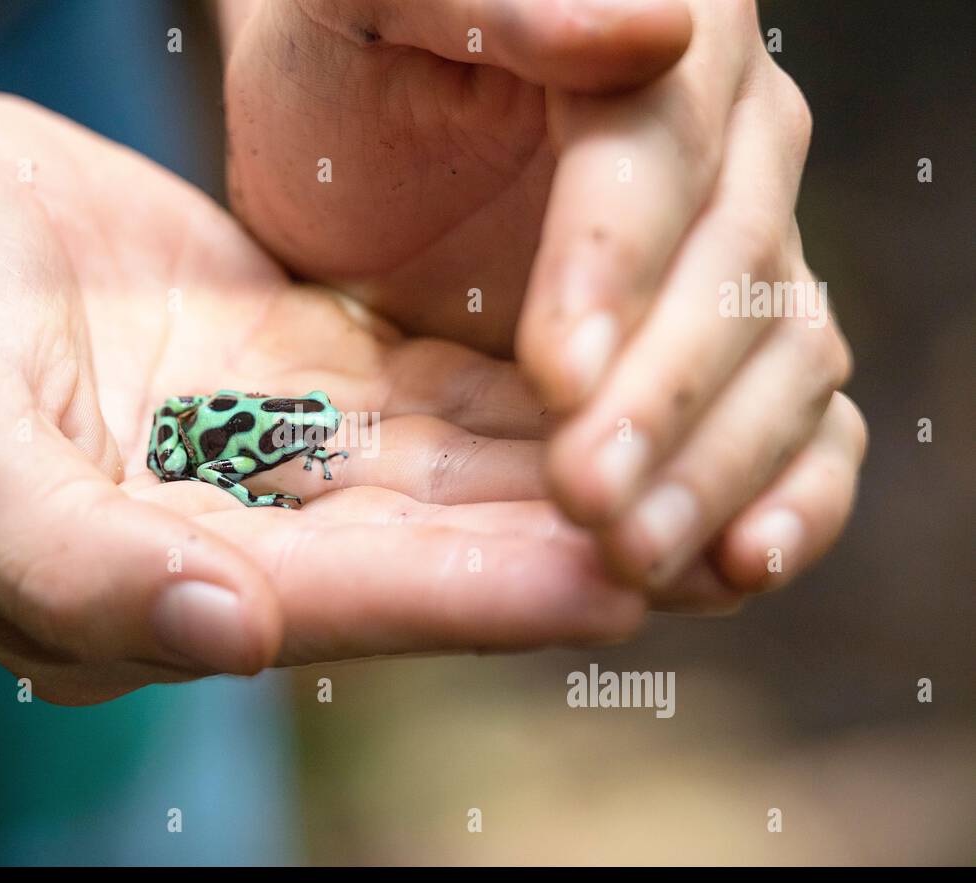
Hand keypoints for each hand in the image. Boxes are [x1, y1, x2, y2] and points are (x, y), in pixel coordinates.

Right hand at [0, 85, 650, 702]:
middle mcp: (227, 542)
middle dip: (553, 544)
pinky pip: (424, 385)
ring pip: (441, 472)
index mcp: (141, 596)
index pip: (333, 607)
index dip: (467, 599)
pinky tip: (612, 368)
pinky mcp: (293, 369)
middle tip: (700, 532)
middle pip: (415, 549)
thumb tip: (226, 639)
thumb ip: (65, 561)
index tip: (604, 585)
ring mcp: (267, 453)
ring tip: (696, 459)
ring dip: (561, 469)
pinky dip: (515, 386)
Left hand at [223, 0, 865, 599]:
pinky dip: (785, 497)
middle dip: (665, 398)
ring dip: (716, 470)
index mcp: (665, 35)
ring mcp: (737, 255)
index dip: (615, 267)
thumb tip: (656, 28)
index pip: (659, 153)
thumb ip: (489, 0)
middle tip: (590, 501)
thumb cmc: (342, 61)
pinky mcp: (717, 353)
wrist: (347, 129)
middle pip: (735, 278)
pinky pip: (797, 427)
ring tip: (636, 557)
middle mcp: (731, 144)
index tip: (557, 376)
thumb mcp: (366, 5)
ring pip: (782, 365)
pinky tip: (736, 568)